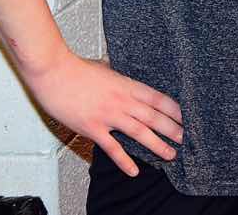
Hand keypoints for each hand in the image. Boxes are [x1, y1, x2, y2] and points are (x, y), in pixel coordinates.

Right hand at [24, 51, 182, 176]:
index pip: (158, 98)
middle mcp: (122, 101)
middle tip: (185, 138)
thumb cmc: (75, 68)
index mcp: (126, 85)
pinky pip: (112, 148)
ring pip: (140, 132)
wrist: (53, 72)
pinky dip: (124, 161)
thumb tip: (117, 75)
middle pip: (154, 117)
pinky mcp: (92, 128)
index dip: (173, 109)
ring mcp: (108, 115)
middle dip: (172, 128)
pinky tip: (134, 170)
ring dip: (157, 145)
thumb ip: (114, 76)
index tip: (185, 117)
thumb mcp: (103, 67)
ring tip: (170, 154)